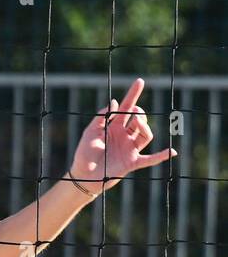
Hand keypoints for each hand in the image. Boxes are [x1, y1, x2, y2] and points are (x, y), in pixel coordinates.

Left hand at [69, 78, 175, 194]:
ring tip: (137, 122)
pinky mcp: (133, 162)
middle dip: (139, 113)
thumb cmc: (84, 152)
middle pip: (138, 120)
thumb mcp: (90, 132)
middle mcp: (124, 136)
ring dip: (144, 127)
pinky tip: (172, 152)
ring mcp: (130, 149)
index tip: (140, 81)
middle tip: (134, 111)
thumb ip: (101, 118)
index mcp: (113, 126)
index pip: (125, 108)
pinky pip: (150, 159)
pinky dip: (161, 156)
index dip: (132, 95)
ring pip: (145, 135)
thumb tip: (114, 102)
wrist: (84, 174)